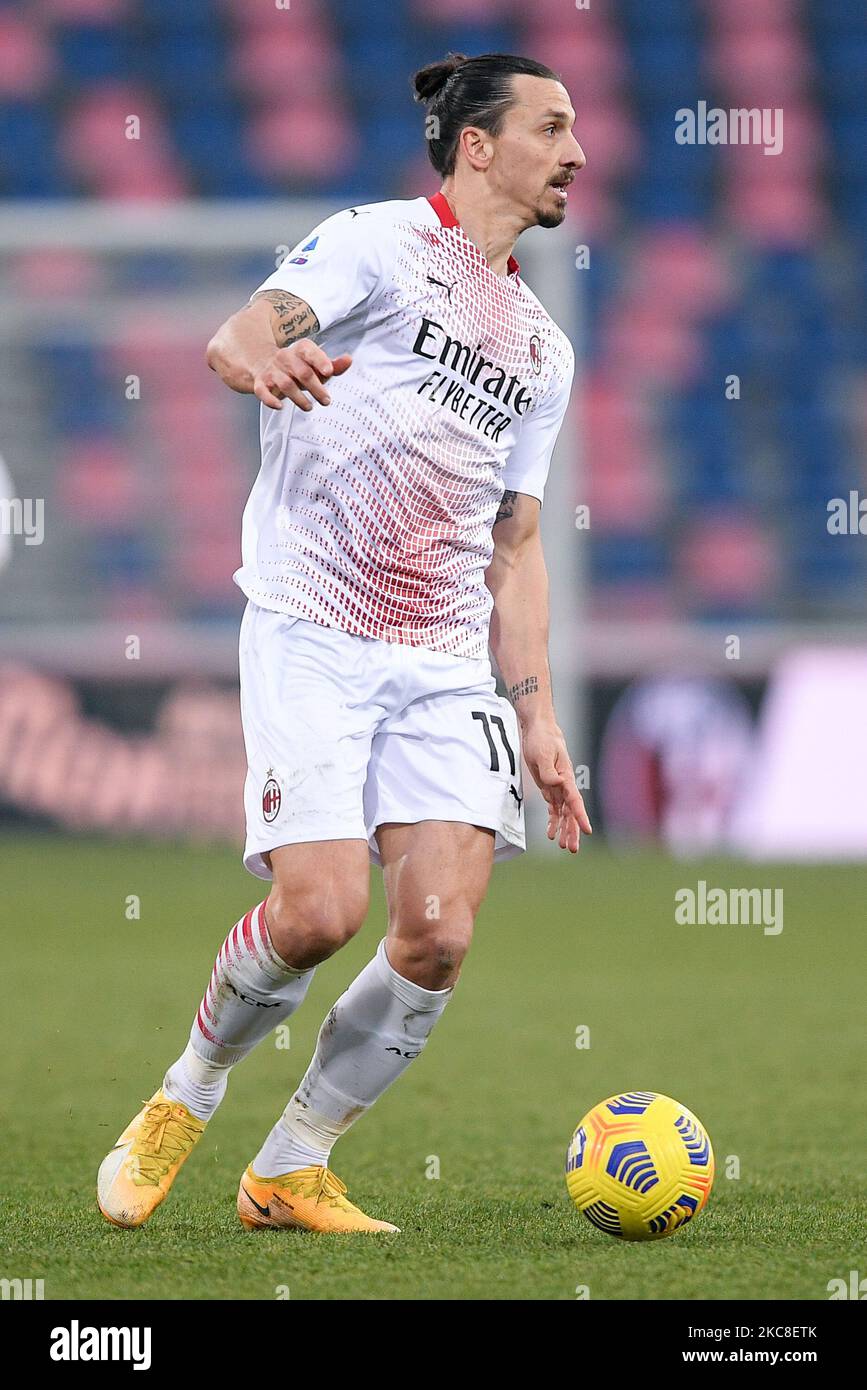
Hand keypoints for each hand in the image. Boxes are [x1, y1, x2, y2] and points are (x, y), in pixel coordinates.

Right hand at [252, 339, 351, 411]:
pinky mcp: (261, 383)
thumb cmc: (295, 366)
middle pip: (303, 372)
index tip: (329, 372)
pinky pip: (262, 391)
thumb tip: (349, 360)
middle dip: (316, 388)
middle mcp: (285, 358)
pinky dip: (270, 400)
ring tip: (309, 407)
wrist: (263, 362)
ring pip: (286, 384)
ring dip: (299, 398)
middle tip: (326, 400)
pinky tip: (280, 406)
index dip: (320, 361)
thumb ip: (333, 365)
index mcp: (300, 350)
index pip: (310, 352)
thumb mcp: (315, 364)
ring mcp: (272, 370)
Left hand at [521, 721, 591, 853]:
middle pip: (571, 812)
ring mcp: (557, 787)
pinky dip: (553, 821)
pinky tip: (551, 834)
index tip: (587, 831)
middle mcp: (565, 785)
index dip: (581, 817)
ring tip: (563, 846)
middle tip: (572, 849)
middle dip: (572, 831)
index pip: (575, 801)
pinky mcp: (549, 787)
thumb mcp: (543, 753)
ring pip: (563, 813)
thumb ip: (549, 771)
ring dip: (564, 829)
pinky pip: (553, 808)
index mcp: (567, 777)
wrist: (539, 729)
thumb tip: (557, 783)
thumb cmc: (542, 739)